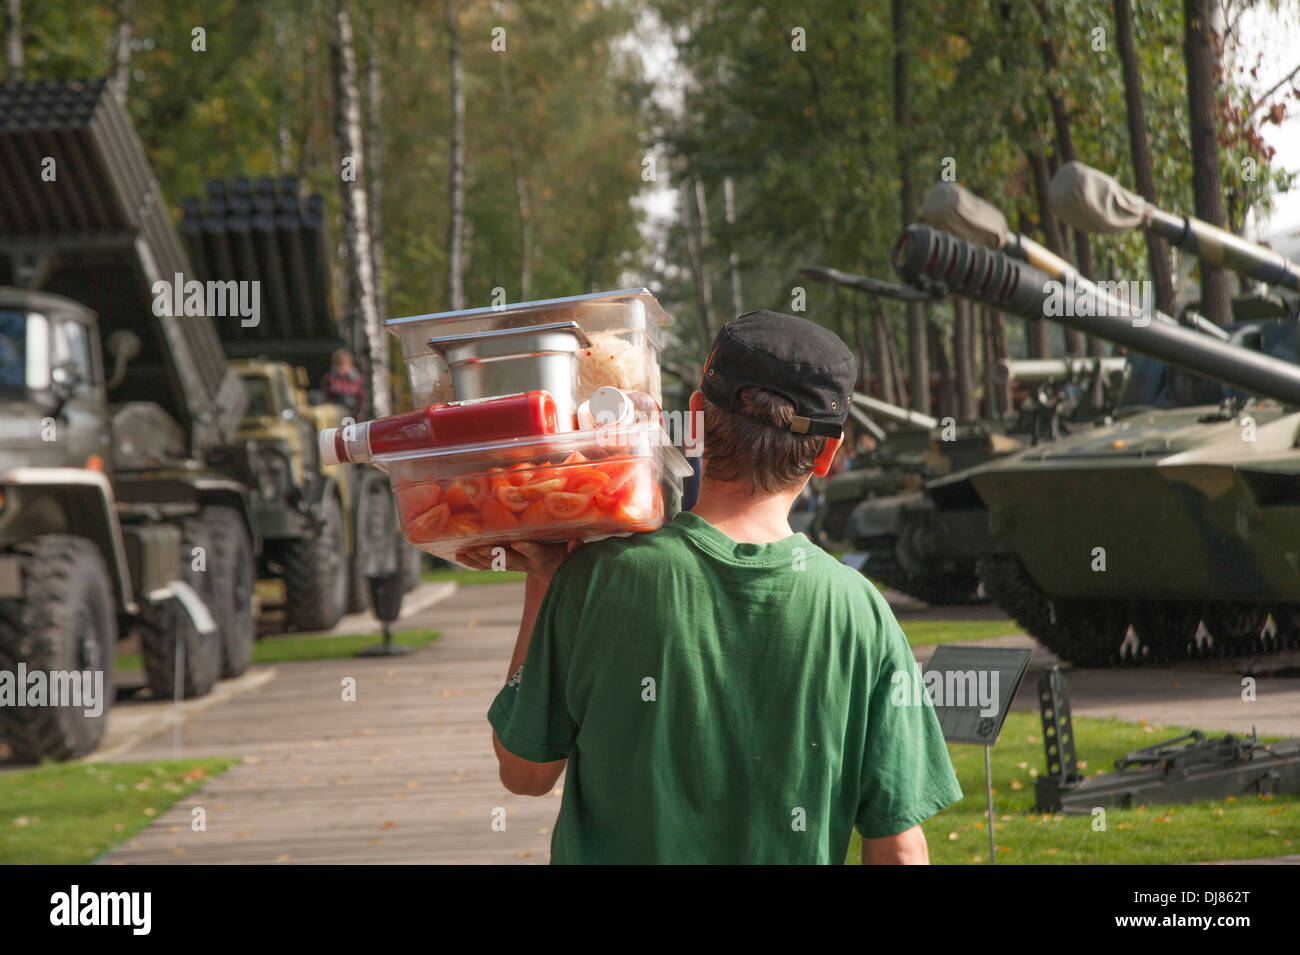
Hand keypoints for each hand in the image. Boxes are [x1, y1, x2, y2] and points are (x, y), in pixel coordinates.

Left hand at [455, 539, 578, 582]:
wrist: (552, 572)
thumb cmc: (563, 557)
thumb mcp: (572, 555)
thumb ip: (574, 548)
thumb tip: (576, 542)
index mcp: (543, 557)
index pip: (536, 552)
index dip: (526, 548)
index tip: (517, 542)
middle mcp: (526, 563)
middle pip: (509, 559)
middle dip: (494, 554)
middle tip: (480, 548)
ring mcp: (514, 565)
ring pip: (494, 563)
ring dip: (478, 558)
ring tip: (463, 553)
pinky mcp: (506, 565)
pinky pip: (488, 566)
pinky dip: (474, 562)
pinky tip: (460, 557)